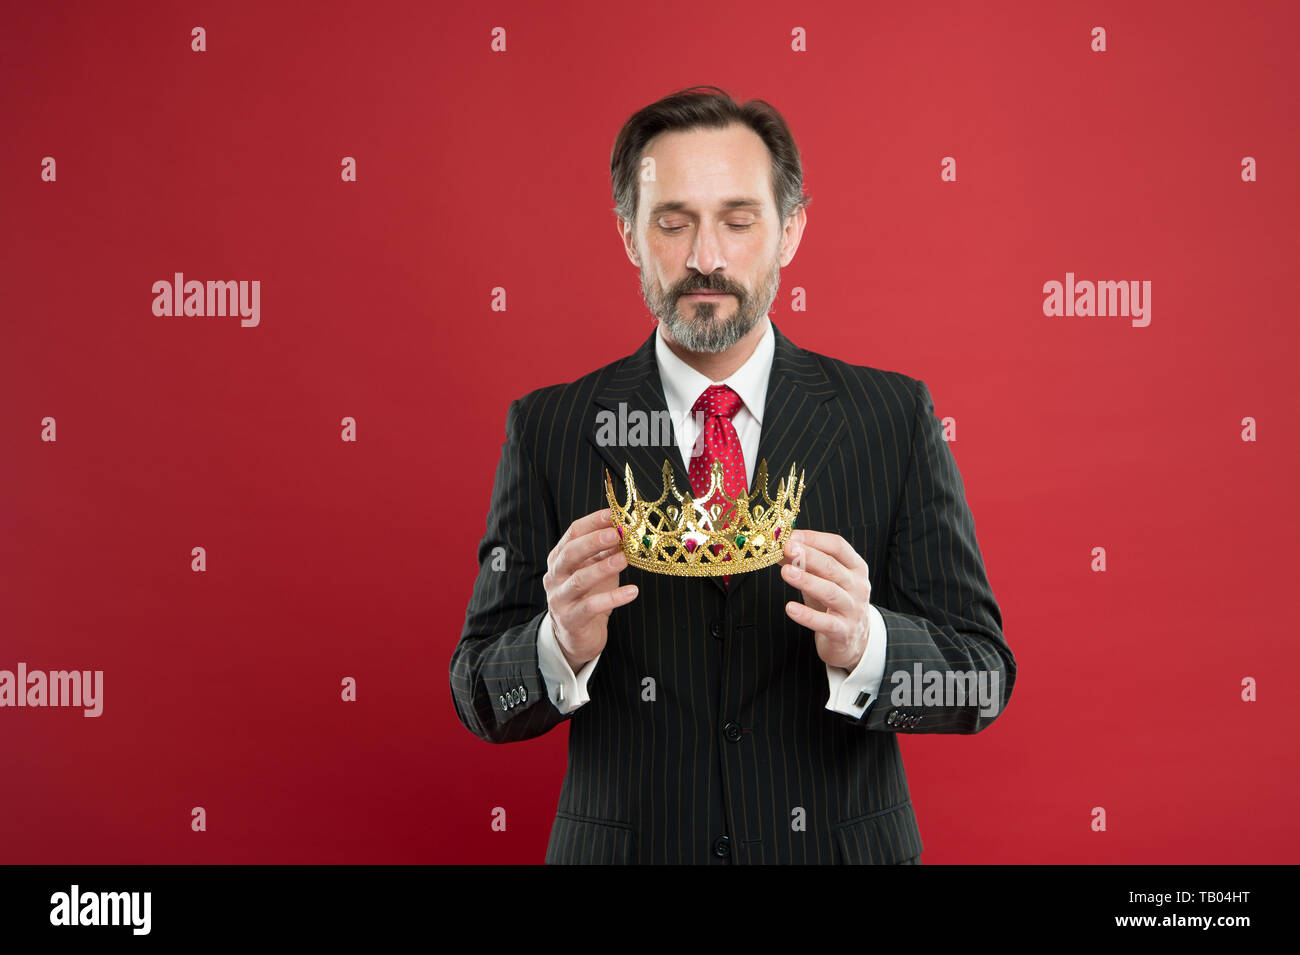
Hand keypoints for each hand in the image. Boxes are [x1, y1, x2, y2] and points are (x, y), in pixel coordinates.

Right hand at [543, 508, 637, 671]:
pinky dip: (613, 598)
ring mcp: (560, 599)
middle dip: (594, 541)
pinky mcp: (570, 620)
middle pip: (570, 554)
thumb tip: (627, 531)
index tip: (612, 514)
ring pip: (579, 580)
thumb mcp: (597, 570)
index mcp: (559, 559)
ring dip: (603, 567)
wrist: (576, 636)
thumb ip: (607, 552)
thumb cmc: (588, 597)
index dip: (592, 522)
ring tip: (625, 559)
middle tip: (616, 534)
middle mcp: (555, 576)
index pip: (572, 534)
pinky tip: (633, 591)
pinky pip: (591, 607)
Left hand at [779, 529, 871, 670]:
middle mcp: (858, 586)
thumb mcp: (824, 579)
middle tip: (787, 548)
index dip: (814, 539)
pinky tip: (790, 608)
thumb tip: (779, 549)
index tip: (791, 536)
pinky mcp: (843, 631)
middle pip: (832, 567)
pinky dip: (806, 615)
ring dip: (807, 580)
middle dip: (809, 556)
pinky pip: (825, 622)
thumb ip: (806, 564)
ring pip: (830, 592)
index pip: (838, 546)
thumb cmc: (835, 603)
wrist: (855, 640)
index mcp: (856, 568)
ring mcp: (852, 609)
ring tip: (786, 572)